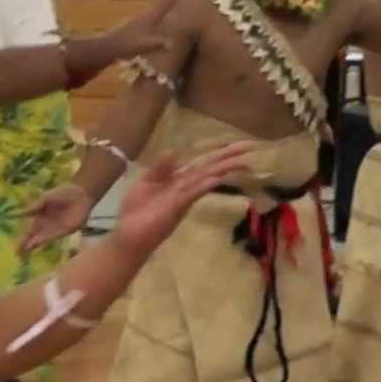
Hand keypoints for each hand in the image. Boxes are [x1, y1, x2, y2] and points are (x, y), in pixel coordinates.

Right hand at [20, 183, 93, 253]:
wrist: (81, 194)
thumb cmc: (62, 193)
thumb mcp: (46, 198)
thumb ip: (35, 206)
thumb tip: (20, 212)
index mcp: (39, 218)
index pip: (29, 232)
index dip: (22, 240)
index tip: (15, 248)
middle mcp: (45, 227)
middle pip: (33, 239)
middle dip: (25, 247)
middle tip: (17, 255)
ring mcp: (55, 230)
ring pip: (42, 241)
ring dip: (34, 247)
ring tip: (24, 253)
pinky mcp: (65, 231)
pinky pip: (53, 238)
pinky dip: (45, 242)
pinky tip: (38, 245)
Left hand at [97, 0, 186, 59]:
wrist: (107, 46)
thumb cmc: (124, 46)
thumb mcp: (140, 46)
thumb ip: (155, 44)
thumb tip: (171, 44)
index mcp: (149, 17)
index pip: (165, 3)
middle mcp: (146, 15)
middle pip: (162, 1)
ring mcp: (141, 19)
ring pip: (157, 6)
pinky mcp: (137, 25)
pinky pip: (153, 13)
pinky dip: (161, 8)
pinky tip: (161, 12)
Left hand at [113, 142, 253, 258]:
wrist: (130, 236)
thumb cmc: (137, 211)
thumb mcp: (146, 183)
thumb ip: (160, 168)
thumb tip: (174, 150)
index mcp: (180, 180)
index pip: (203, 164)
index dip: (219, 153)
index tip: (237, 145)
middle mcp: (186, 187)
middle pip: (210, 169)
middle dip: (228, 158)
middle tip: (250, 147)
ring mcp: (183, 197)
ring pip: (206, 179)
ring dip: (223, 169)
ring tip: (242, 161)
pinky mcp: (176, 207)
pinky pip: (192, 193)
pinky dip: (204, 185)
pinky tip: (217, 178)